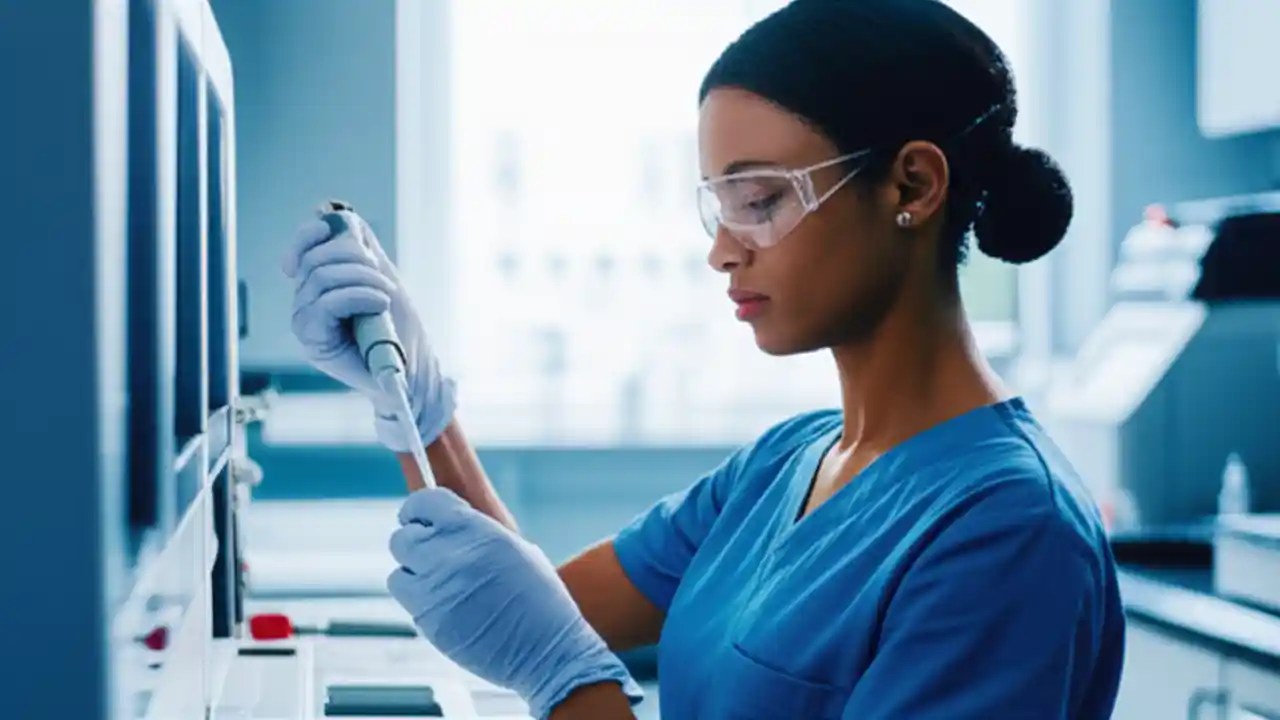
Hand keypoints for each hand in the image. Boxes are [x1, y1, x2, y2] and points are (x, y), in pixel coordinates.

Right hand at [283, 205, 455, 447]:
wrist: (411, 373)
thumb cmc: (400, 331)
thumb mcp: (383, 279)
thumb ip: (363, 250)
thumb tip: (341, 217)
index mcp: (319, 285)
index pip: (302, 248)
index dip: (311, 233)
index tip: (328, 228)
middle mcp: (306, 302)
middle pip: (316, 259)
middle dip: (355, 260)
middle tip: (384, 280)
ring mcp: (306, 322)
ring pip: (322, 277)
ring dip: (362, 279)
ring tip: (385, 296)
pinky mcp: (313, 340)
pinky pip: (327, 303)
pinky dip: (358, 296)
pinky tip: (378, 305)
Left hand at [388, 489, 641, 718]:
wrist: (546, 649)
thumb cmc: (539, 597)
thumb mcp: (515, 548)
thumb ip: (477, 531)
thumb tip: (447, 522)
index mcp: (475, 531)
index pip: (424, 503)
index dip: (421, 509)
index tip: (423, 517)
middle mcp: (449, 556)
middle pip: (403, 537)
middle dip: (413, 540)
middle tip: (426, 547)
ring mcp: (435, 590)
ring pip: (399, 570)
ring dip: (413, 571)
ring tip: (437, 578)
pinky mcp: (429, 621)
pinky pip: (408, 600)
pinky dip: (419, 598)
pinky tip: (444, 602)